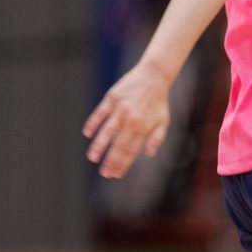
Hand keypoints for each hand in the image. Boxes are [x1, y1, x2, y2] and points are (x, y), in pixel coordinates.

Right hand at [82, 62, 171, 178]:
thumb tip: (149, 154)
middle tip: (105, 173)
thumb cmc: (158, 101)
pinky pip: (99, 114)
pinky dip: (93, 124)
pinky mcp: (111, 99)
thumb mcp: (164, 121)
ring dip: (99, 146)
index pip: (131, 150)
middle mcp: (130, 120)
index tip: (116, 174)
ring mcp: (119, 109)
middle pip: (118, 145)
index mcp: (143, 127)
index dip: (124, 164)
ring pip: (107, 132)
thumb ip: (157, 138)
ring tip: (93, 158)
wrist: (153, 76)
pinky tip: (87, 134)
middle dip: (111, 161)